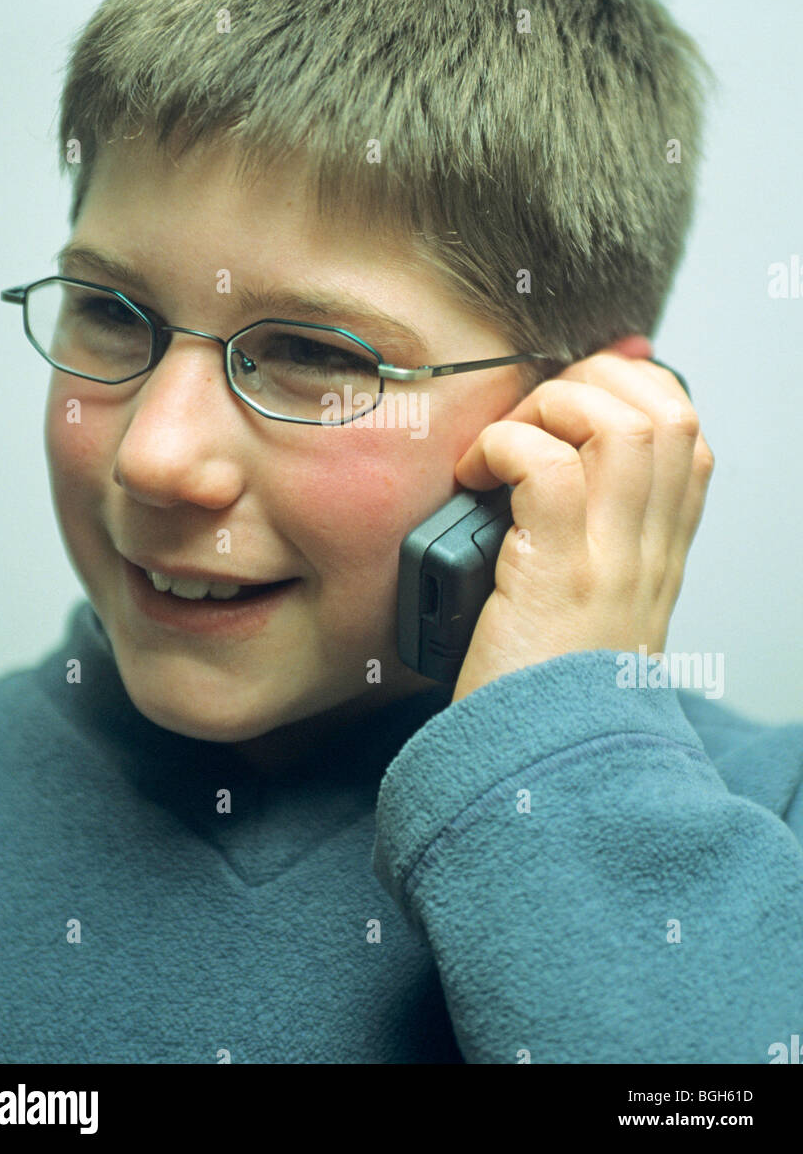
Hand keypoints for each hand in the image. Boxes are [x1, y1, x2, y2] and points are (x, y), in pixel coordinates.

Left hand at [450, 343, 714, 701]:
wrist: (545, 779)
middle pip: (667, 410)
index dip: (633, 392)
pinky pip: (548, 468)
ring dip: (554, 406)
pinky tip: (475, 475)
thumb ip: (583, 549)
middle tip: (532, 418)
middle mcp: (647, 551)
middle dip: (595, 382)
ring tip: (504, 445)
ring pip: (623, 424)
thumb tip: (545, 482)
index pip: (686, 437)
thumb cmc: (543, 698)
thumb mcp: (585, 616)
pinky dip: (506, 447)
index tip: (568, 405)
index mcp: (656, 557)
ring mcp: (610, 560)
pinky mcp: (557, 575)